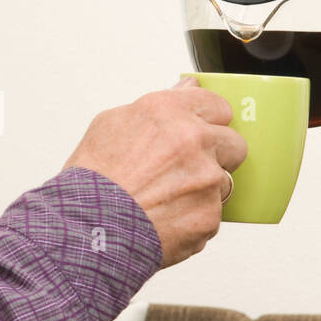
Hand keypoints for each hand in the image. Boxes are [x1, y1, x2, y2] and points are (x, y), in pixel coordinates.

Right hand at [61, 77, 246, 270]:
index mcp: (167, 112)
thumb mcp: (109, 125)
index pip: (217, 105)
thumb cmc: (91, 182)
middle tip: (188, 169)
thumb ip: (156, 106)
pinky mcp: (209, 216)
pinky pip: (211, 216)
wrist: (86, 230)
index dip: (210, 121)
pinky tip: (164, 221)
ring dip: (203, 191)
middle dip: (218, 156)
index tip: (204, 130)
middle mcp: (192, 141)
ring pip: (223, 183)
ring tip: (166, 201)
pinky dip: (192, 221)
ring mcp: (206, 179)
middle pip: (233, 143)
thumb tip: (183, 90)